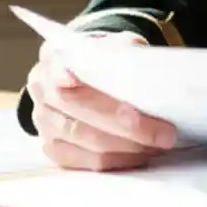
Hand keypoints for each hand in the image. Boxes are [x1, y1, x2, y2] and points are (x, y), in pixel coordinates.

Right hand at [26, 31, 177, 170]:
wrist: (92, 72)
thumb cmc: (109, 58)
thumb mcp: (119, 44)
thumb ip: (127, 53)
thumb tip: (150, 73)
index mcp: (54, 58)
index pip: (58, 69)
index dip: (65, 77)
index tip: (73, 80)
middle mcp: (41, 90)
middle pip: (79, 113)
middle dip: (126, 127)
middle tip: (164, 134)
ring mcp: (44, 122)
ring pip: (85, 142)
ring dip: (126, 148)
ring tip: (158, 146)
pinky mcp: (53, 148)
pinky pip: (85, 163)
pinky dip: (116, 162)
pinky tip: (139, 156)